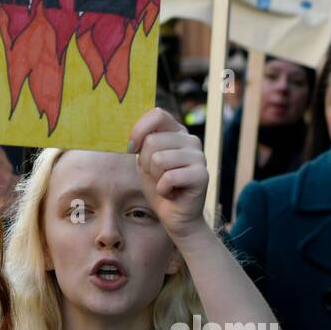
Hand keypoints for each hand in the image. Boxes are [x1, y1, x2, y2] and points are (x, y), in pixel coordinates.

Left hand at [128, 107, 207, 238]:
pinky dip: (163, 189)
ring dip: (155, 177)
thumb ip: (141, 142)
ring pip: (158, 159)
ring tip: (165, 183)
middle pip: (152, 141)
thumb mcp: (145, 160)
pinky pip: (169, 177)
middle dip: (145, 163)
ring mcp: (199, 156)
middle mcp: (191, 140)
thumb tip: (128, 132)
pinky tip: (172, 192)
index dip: (139, 129)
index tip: (131, 147)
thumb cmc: (159, 185)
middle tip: (156, 175)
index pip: (157, 114)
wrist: (176, 215)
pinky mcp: (202, 175)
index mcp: (177, 132)